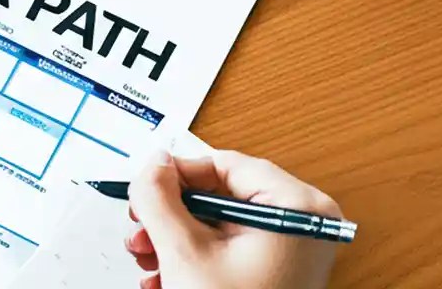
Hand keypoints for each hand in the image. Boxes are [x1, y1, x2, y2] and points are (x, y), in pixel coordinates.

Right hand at [125, 148, 340, 288]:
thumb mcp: (186, 253)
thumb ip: (161, 199)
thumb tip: (154, 165)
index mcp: (294, 206)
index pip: (224, 164)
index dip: (177, 174)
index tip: (145, 186)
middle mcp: (301, 222)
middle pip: (219, 196)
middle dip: (170, 217)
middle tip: (141, 229)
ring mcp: (291, 250)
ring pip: (218, 225)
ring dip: (174, 240)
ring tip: (148, 260)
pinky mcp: (278, 271)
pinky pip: (229, 248)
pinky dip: (193, 259)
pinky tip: (166, 277)